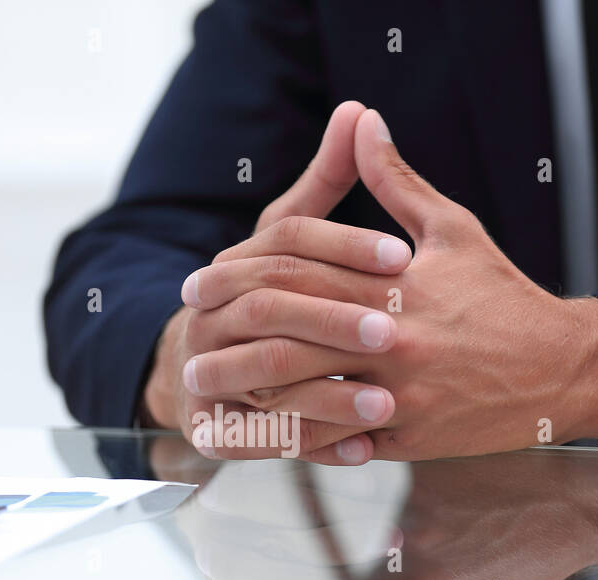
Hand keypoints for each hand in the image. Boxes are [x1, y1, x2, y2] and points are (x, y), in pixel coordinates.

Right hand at [142, 101, 413, 465]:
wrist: (197, 372)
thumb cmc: (265, 301)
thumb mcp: (287, 242)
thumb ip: (325, 184)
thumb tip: (360, 112)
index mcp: (231, 264)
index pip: (284, 241)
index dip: (342, 245)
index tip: (401, 257)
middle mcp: (208, 313)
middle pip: (268, 306)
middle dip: (332, 319)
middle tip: (393, 331)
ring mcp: (203, 370)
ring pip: (262, 374)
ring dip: (326, 391)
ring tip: (387, 403)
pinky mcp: (210, 428)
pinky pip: (260, 439)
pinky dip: (312, 445)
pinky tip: (363, 449)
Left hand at [185, 109, 597, 458]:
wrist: (563, 367)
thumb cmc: (504, 295)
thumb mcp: (453, 229)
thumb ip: (396, 182)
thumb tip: (362, 122)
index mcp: (396, 288)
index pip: (303, 278)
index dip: (244, 277)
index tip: (203, 282)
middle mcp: (394, 344)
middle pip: (293, 343)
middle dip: (235, 347)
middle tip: (191, 350)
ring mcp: (401, 399)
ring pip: (309, 401)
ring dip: (257, 402)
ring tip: (217, 399)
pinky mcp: (411, 441)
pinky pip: (342, 444)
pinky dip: (303, 440)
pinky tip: (269, 434)